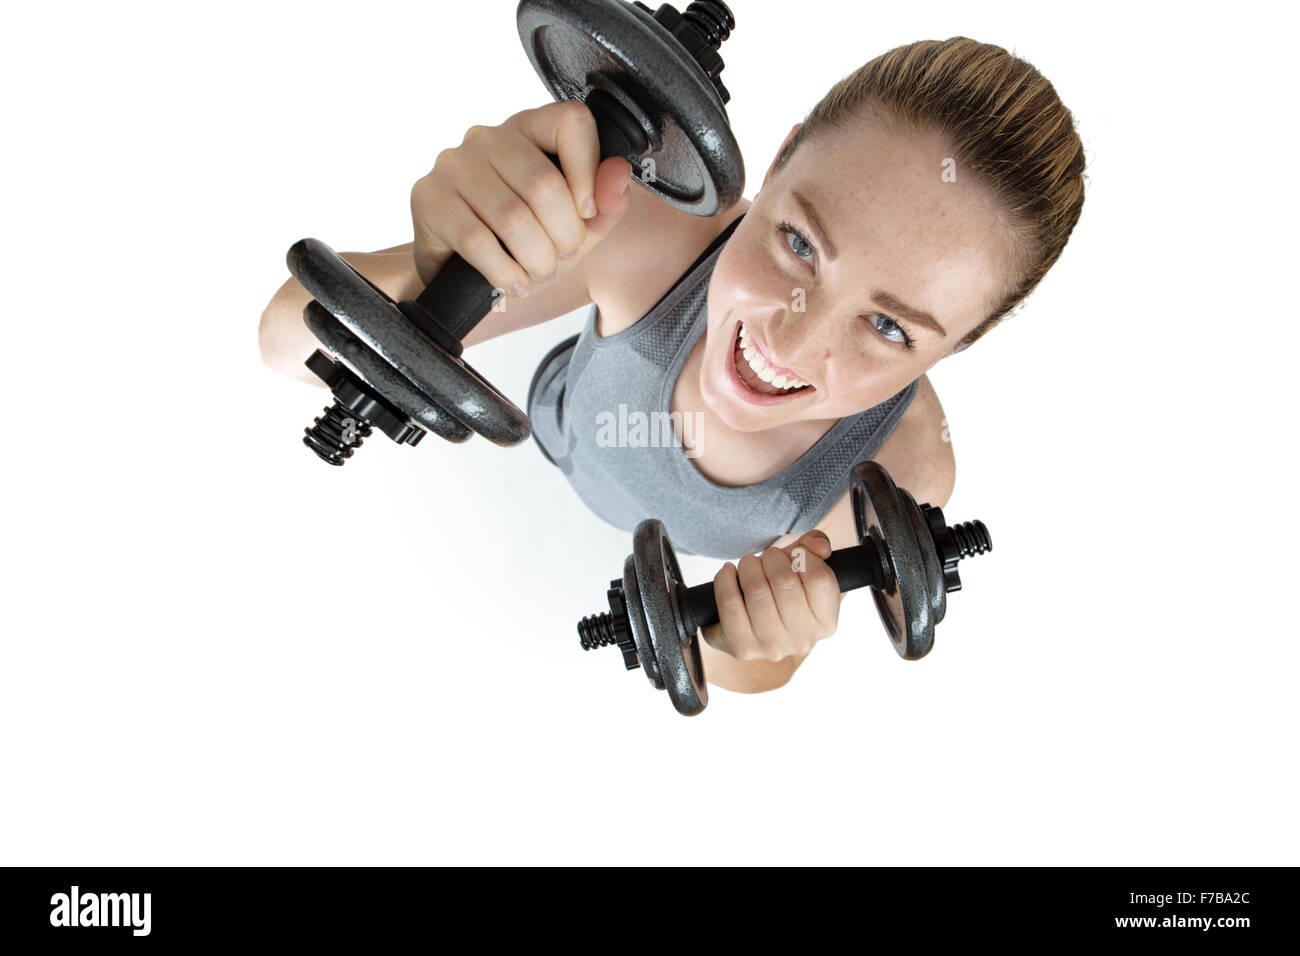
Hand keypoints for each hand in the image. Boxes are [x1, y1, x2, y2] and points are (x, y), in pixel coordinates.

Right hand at [409, 100, 632, 291]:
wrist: (465, 275)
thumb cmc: (524, 243)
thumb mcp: (576, 228)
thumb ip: (607, 204)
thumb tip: (619, 171)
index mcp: (529, 128)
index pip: (572, 121)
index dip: (589, 172)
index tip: (587, 213)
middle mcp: (488, 137)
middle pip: (543, 183)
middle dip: (563, 235)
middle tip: (561, 257)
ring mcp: (453, 164)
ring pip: (511, 215)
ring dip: (535, 258)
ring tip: (538, 273)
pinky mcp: (427, 197)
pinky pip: (476, 239)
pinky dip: (503, 270)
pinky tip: (512, 283)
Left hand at [701, 531, 841, 662]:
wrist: (752, 625)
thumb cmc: (783, 591)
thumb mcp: (804, 567)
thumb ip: (816, 546)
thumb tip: (818, 546)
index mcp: (825, 623)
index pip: (819, 578)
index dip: (803, 555)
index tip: (793, 554)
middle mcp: (802, 640)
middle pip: (784, 580)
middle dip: (771, 557)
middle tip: (767, 557)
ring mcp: (771, 647)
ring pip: (755, 589)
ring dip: (748, 566)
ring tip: (748, 565)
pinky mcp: (741, 647)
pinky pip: (729, 601)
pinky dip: (724, 579)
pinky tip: (728, 573)